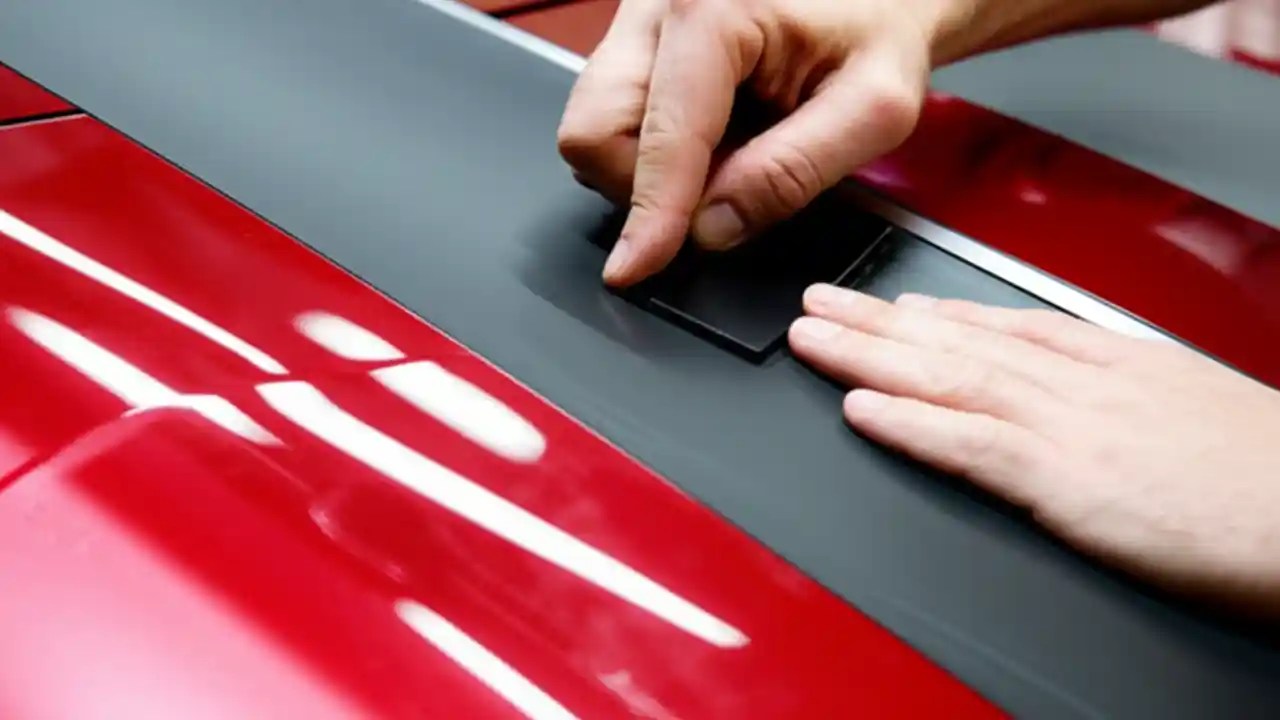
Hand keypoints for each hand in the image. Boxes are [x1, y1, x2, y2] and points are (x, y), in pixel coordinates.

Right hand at [558, 0, 968, 285]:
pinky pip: (612, 117)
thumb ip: (792, 174)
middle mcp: (657, 4)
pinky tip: (713, 134)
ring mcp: (637, 18)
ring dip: (652, 169)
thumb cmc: (882, 29)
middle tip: (723, 188)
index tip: (637, 268)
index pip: (655, 137)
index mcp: (712, 9)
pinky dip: (656, 149)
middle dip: (646, 187)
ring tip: (728, 151)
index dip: (652, 215)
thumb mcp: (873, 110)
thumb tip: (710, 228)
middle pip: (596, 132)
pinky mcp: (635, 39)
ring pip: (593, 127)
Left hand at [789, 284, 1279, 615]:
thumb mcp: (1190, 405)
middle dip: (878, 321)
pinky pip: (969, 444)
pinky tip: (858, 409)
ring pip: (946, 378)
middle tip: (819, 303)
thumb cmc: (1263, 472)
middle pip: (958, 341)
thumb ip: (1126, 393)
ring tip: (812, 337)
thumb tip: (1091, 395)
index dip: (936, 314)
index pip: (1004, 326)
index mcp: (1114, 361)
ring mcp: (1068, 426)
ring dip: (868, 356)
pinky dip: (908, 424)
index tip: (890, 304)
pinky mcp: (1065, 480)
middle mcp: (1080, 381)